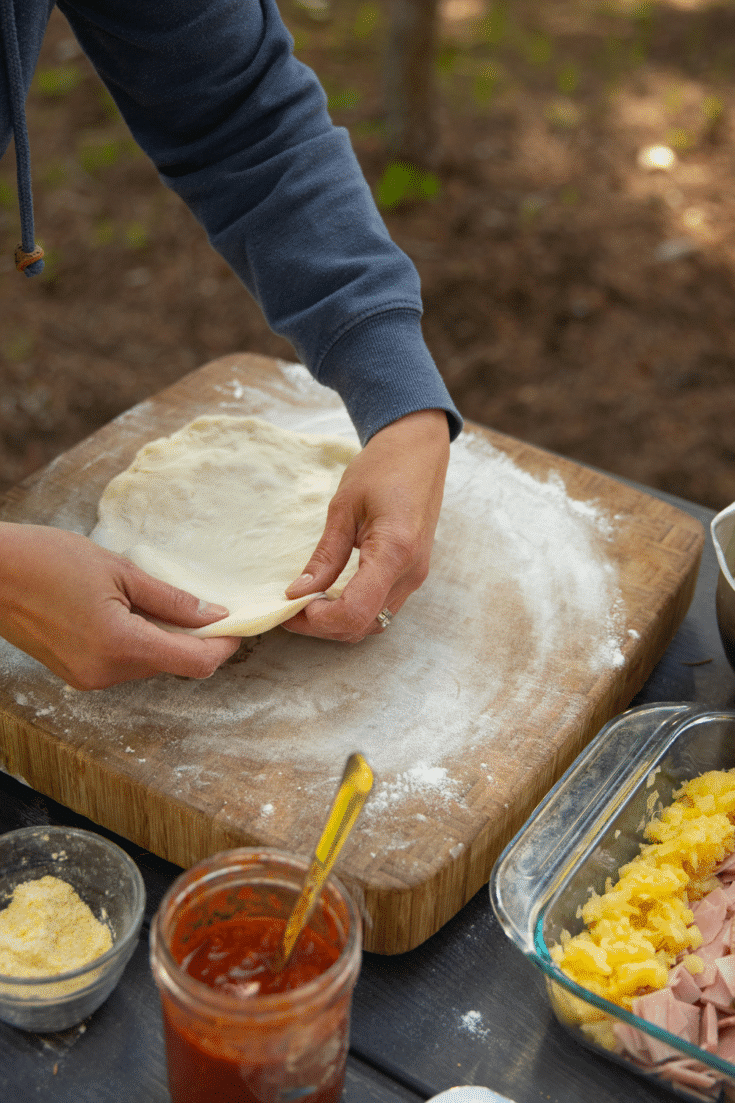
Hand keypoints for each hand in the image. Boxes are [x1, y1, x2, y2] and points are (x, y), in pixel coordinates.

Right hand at [0, 523, 239, 689]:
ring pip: (150, 664)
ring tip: (165, 601)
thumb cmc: (47, 560)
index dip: (224, 646)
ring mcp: (89, 678)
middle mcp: (106, 673)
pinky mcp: (77, 674)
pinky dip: (141, 642)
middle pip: (174, 665)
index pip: (195, 663)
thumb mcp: (119, 571)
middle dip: (197, 639)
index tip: (239, 625)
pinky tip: (134, 611)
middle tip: (208, 605)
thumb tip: (214, 615)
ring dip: (167, 639)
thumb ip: (171, 599)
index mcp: (121, 646)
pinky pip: (125, 663)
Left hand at [283, 409, 449, 640]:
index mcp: (394, 552)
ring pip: (373, 624)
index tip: (294, 605)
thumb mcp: (344, 507)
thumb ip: (325, 555)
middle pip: (362, 625)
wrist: (420, 451)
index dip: (320, 620)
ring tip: (308, 602)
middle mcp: (410, 573)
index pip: (355, 611)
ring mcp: (415, 577)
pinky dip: (354, 611)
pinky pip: (381, 608)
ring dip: (338, 622)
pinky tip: (332, 595)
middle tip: (290, 608)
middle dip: (322, 625)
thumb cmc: (383, 468)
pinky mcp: (412, 575)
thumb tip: (297, 593)